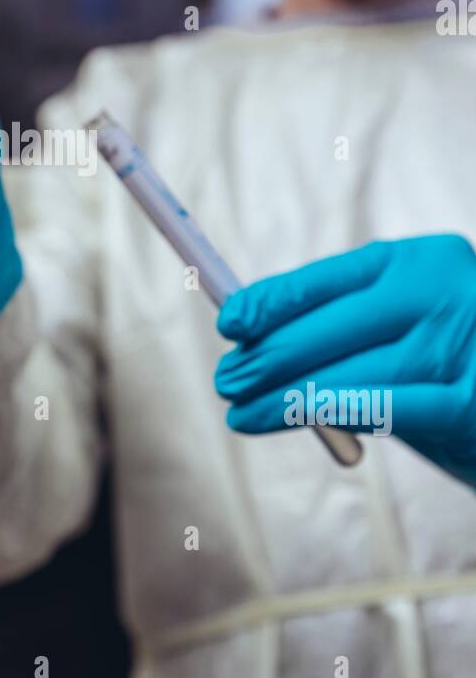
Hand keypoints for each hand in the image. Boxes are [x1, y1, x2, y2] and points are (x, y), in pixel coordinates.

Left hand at [215, 235, 475, 488]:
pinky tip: (290, 417)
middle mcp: (445, 291)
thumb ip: (354, 327)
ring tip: (242, 411)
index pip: (331, 278)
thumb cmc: (461, 366)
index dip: (274, 301)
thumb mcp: (416, 327)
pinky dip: (332, 411)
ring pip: (350, 372)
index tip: (228, 321)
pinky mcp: (472, 402)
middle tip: (226, 379)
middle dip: (269, 355)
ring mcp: (463, 345)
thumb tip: (255, 340)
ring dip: (286, 395)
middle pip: (332, 324)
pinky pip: (387, 407)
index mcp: (425, 261)